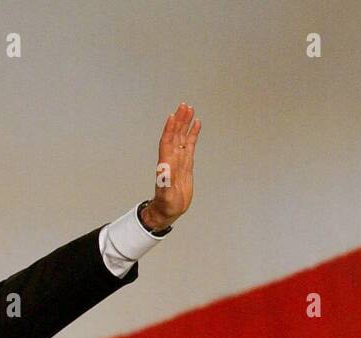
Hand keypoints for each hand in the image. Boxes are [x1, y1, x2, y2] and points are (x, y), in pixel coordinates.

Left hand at [143, 101, 199, 231]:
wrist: (170, 209)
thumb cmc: (166, 203)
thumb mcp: (165, 195)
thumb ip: (165, 183)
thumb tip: (164, 171)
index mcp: (166, 163)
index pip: (167, 141)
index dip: (170, 129)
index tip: (174, 116)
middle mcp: (172, 158)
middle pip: (175, 134)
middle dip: (179, 120)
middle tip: (184, 106)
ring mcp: (179, 159)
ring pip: (182, 136)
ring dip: (185, 123)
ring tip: (189, 109)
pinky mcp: (186, 163)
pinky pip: (190, 144)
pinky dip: (193, 134)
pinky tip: (196, 124)